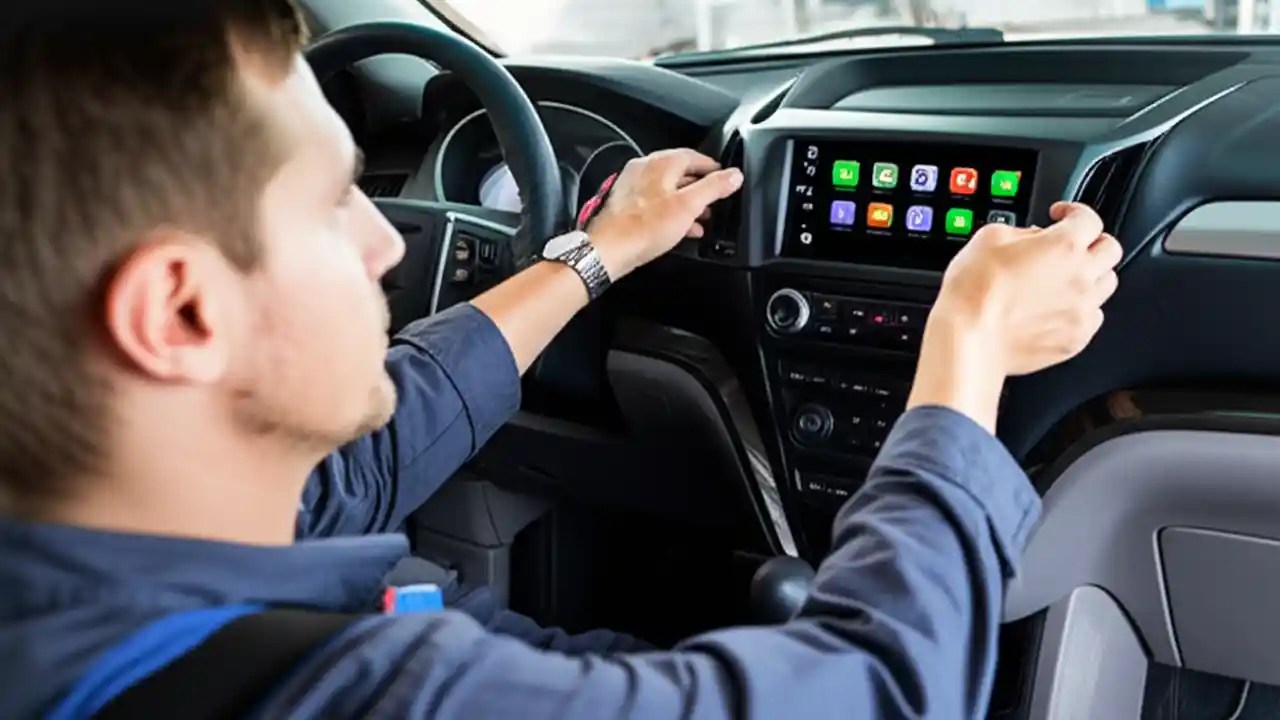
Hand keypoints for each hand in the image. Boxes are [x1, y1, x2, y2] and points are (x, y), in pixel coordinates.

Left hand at [585, 149, 742, 278]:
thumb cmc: (644, 228)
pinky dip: (671, 211)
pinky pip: (655, 202)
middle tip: (715, 201)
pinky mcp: (626, 204)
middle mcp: (645, 168)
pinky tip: (680, 228)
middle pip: (681, 172)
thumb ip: (714, 187)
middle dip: (700, 188)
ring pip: (668, 189)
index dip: (714, 169)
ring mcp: (634, 186)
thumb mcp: (689, 206)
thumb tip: (735, 175)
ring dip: (686, 202)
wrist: (609, 249)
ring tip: (701, 218)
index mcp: (661, 163)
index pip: (695, 156)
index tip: (726, 179)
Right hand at [935, 202, 1121, 374]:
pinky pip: (1093, 318)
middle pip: (1111, 250)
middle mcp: (1081, 276)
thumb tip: (1033, 238)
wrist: (969, 336)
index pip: (1089, 219)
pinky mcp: (1076, 338)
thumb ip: (1022, 231)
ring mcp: (1081, 309)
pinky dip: (1081, 310)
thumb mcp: (989, 237)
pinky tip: (1059, 309)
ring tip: (1067, 280)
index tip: (1062, 217)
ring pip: (1107, 285)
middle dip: (1093, 242)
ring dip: (1091, 277)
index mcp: (1063, 245)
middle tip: (1074, 246)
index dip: (1074, 213)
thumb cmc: (974, 290)